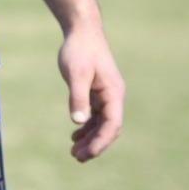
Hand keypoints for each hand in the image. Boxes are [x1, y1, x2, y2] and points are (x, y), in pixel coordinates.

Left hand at [58, 22, 124, 161]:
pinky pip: (95, 114)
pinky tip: (75, 135)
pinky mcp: (97, 91)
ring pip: (101, 123)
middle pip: (108, 127)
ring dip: (90, 138)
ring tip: (74, 152)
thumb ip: (78, 97)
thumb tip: (77, 122)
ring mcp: (106, 95)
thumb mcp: (76, 74)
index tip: (88, 154)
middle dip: (94, 144)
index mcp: (114, 93)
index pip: (112, 124)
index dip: (101, 141)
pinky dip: (87, 126)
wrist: (82, 32)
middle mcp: (113, 96)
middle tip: (77, 157)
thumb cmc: (79, 51)